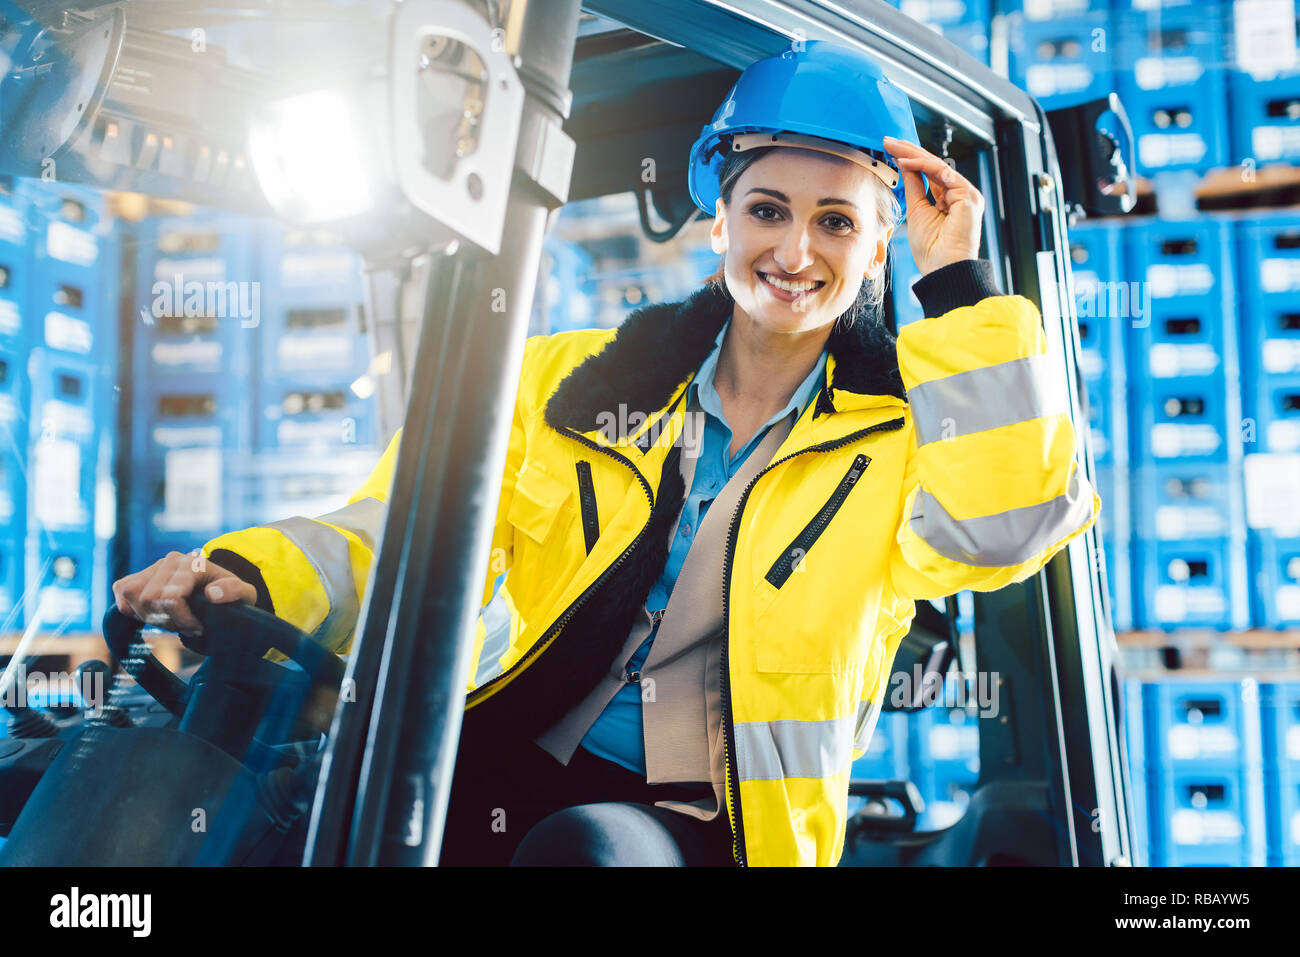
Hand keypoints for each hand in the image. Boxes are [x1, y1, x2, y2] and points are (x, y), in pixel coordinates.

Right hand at [112, 551, 257, 636]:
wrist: (216, 586)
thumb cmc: (229, 593)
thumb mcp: (244, 594)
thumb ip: (235, 592)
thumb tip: (213, 593)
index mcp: (193, 564)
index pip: (171, 597)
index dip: (182, 620)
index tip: (198, 628)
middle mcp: (170, 561)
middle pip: (149, 599)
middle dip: (167, 620)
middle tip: (184, 625)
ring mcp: (152, 567)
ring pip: (133, 596)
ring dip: (150, 616)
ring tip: (172, 619)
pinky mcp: (138, 575)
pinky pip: (121, 592)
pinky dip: (132, 609)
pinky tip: (153, 614)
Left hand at [881, 136, 984, 275]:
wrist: (943, 269)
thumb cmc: (931, 249)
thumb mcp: (916, 211)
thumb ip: (914, 187)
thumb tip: (905, 165)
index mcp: (949, 200)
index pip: (929, 173)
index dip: (910, 161)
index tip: (890, 151)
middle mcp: (960, 194)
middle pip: (933, 166)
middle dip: (910, 151)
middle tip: (889, 141)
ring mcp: (967, 194)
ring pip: (937, 165)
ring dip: (913, 154)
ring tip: (893, 147)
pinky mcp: (969, 196)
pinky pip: (943, 173)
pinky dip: (923, 165)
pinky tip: (905, 161)